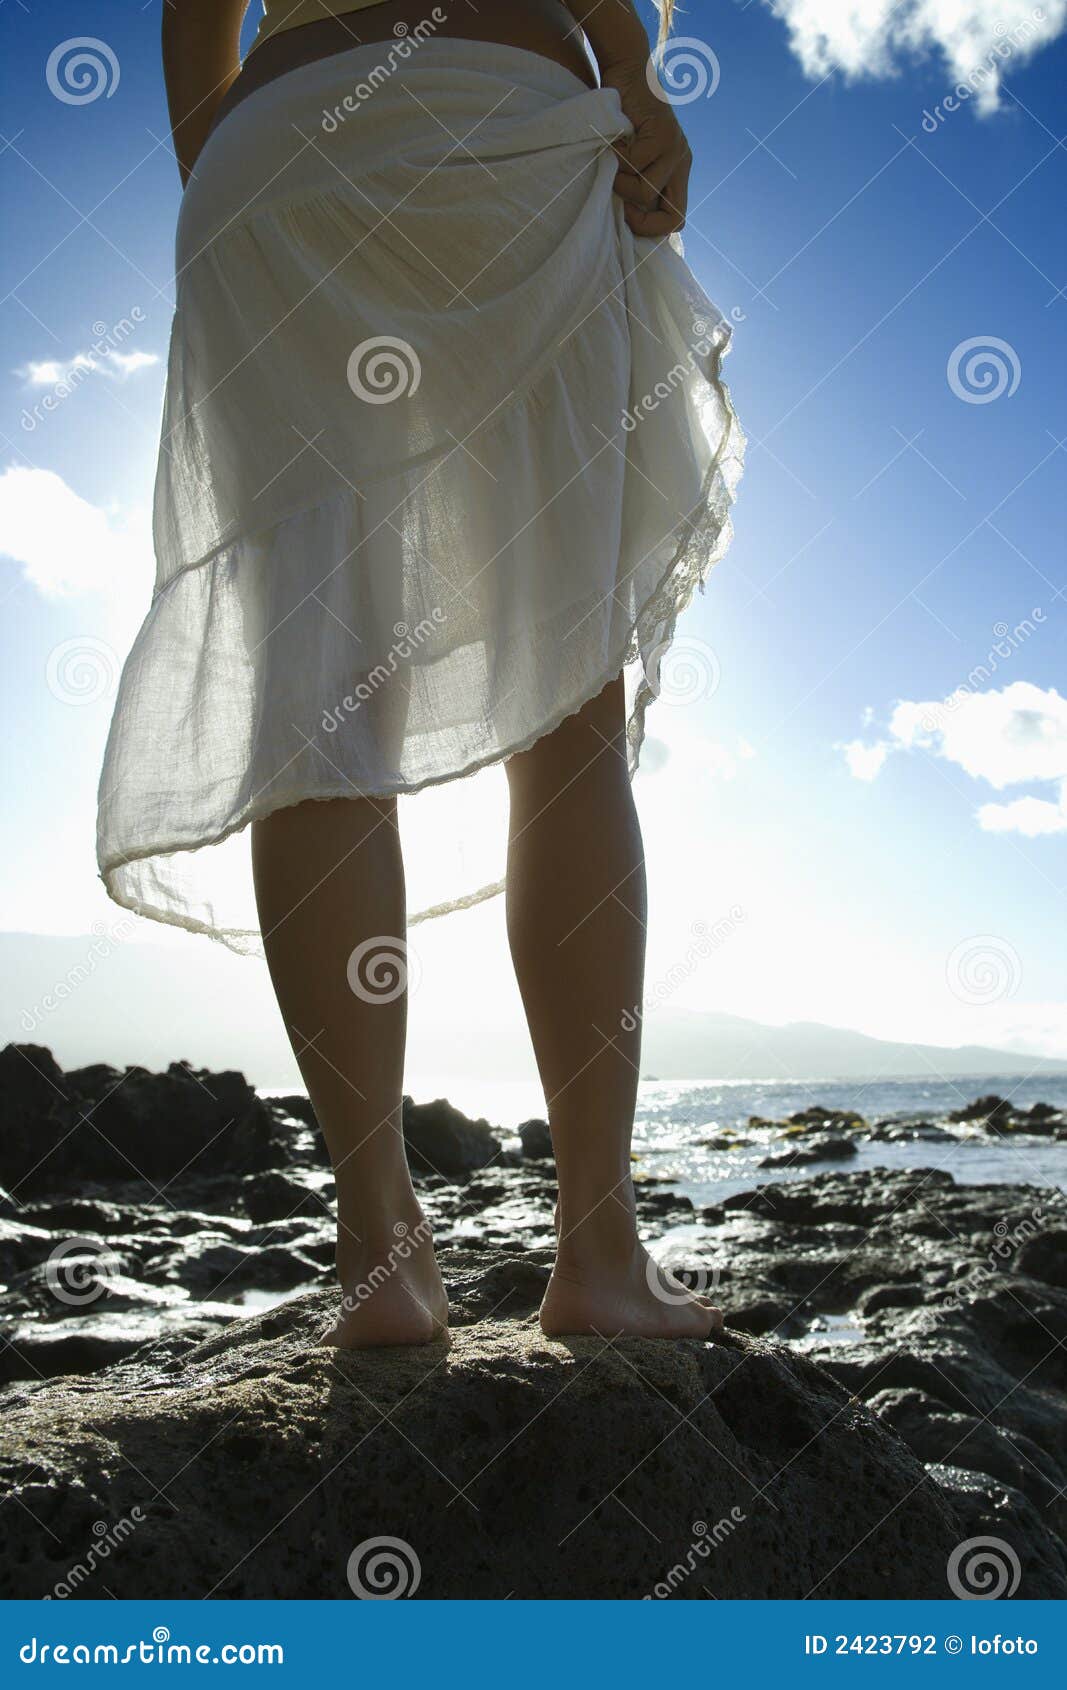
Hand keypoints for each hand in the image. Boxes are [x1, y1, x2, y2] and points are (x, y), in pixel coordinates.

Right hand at [601, 57, 692, 236]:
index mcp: (677, 171)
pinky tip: (611, 141)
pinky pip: (634, 165)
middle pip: (674, 217)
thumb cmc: (620, 117)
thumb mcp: (630, 156)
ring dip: (620, 183)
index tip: (627, 218)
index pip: (677, 219)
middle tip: (618, 204)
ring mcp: (675, 148)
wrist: (626, 69)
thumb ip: (635, 181)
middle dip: (642, 221)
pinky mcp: (663, 135)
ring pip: (646, 192)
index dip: (652, 229)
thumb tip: (624, 218)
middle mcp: (682, 161)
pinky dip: (615, 158)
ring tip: (610, 160)